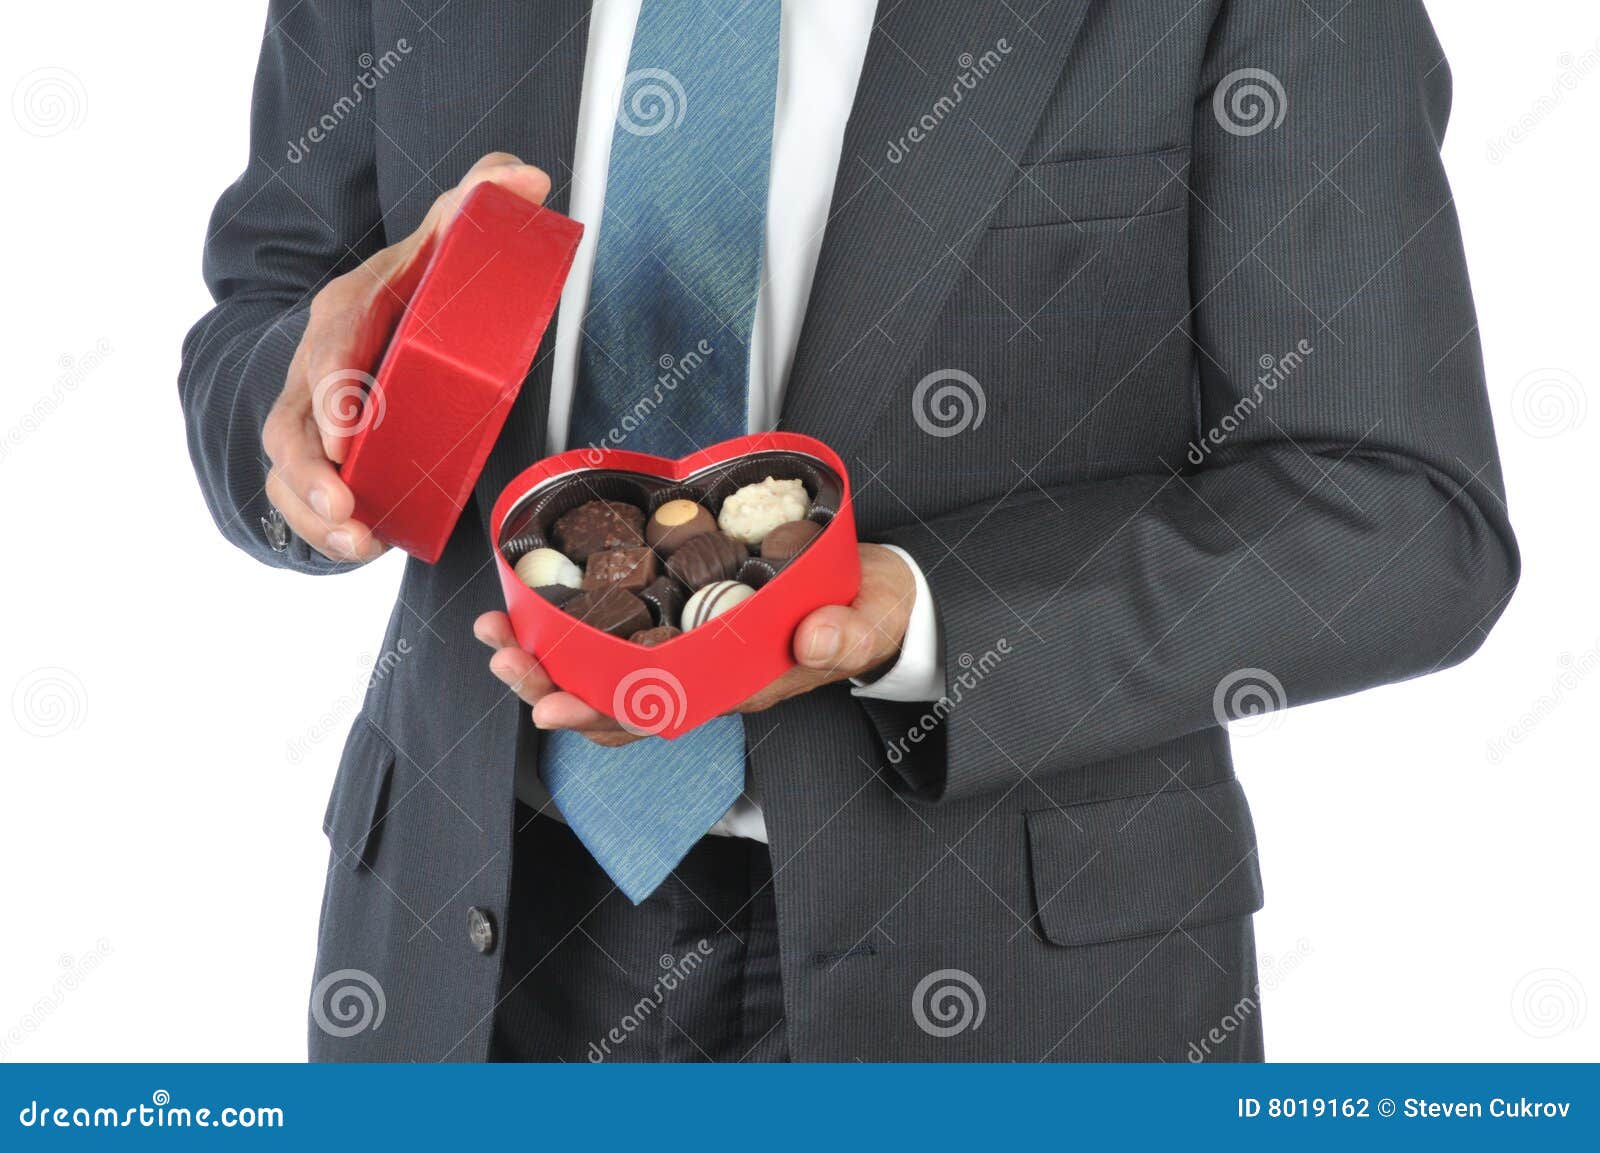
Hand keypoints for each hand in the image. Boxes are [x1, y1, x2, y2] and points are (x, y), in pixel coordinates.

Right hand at [261, 152, 551, 561]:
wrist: (380, 312)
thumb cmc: (418, 281)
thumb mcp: (443, 237)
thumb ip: (479, 200)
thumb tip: (529, 179)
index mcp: (347, 311)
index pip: (329, 346)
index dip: (331, 388)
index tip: (346, 426)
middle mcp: (315, 367)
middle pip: (292, 423)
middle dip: (311, 469)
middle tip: (346, 506)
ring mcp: (310, 416)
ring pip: (290, 469)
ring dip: (315, 513)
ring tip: (359, 545)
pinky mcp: (322, 456)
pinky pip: (303, 498)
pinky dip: (325, 531)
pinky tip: (365, 550)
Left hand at [474, 543, 915, 746]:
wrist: (879, 597)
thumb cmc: (869, 614)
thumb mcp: (867, 623)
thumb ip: (844, 635)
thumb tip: (810, 641)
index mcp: (734, 686)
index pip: (656, 714)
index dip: (599, 714)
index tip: (552, 705)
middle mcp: (700, 675)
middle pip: (611, 697)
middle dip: (549, 682)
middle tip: (502, 656)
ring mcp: (688, 648)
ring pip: (603, 666)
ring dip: (547, 653)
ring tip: (498, 630)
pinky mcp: (685, 614)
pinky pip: (620, 628)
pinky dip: (575, 618)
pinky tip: (540, 603)